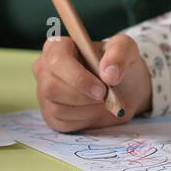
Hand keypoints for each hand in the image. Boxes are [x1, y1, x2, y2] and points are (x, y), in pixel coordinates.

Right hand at [32, 33, 151, 131]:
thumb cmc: (117, 63)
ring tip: (103, 102)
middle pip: (51, 87)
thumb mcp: (125, 49)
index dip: (78, 77)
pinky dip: (84, 120)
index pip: (57, 60)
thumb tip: (109, 73)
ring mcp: (44, 92)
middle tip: (105, 97)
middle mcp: (45, 68)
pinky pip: (62, 123)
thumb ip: (119, 54)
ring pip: (57, 108)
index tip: (101, 88)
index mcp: (57, 47)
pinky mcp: (51, 114)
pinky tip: (94, 110)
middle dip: (82, 97)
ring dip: (87, 109)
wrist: (123, 88)